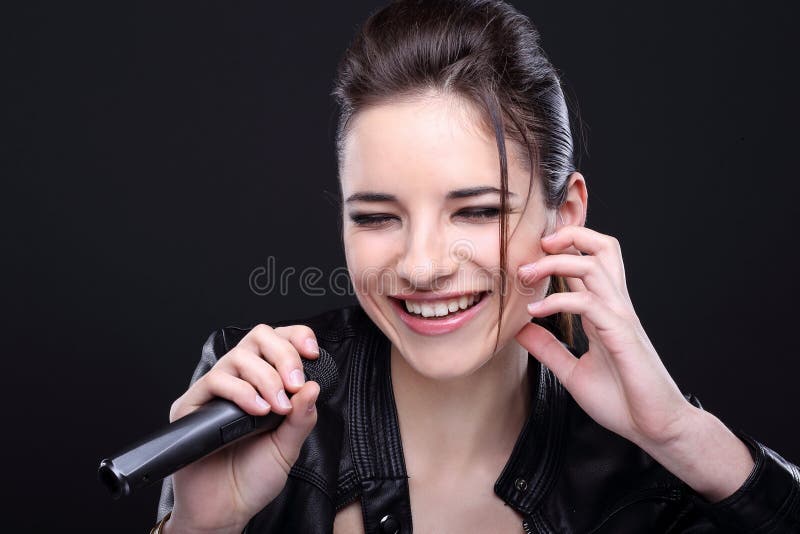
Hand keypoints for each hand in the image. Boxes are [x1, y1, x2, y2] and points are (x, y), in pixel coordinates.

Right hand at [164, 324, 321, 532]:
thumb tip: (313, 386)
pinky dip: (242, 392)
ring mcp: (215, 391)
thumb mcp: (288, 446)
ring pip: (238, 356)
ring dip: (265, 377)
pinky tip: (257, 412)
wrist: (226, 509)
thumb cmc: (254, 477)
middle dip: (283, 355)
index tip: (312, 353)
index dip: (295, 337)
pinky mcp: (191, 405)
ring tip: (276, 407)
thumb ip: (302, 417)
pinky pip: (215, 381)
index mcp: (264, 382)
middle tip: (294, 384)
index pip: (278, 341)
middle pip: (258, 337)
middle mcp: (240, 380)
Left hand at [515, 225, 692, 448]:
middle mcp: (615, 306)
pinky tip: (535, 312)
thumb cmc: (623, 401)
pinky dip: (558, 300)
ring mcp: (620, 317)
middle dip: (567, 236)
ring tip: (526, 275)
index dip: (560, 250)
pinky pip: (588, 303)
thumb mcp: (572, 371)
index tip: (528, 258)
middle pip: (601, 247)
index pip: (588, 263)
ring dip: (555, 262)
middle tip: (532, 250)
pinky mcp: (621, 334)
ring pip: (594, 264)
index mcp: (605, 311)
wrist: (656, 428)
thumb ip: (548, 348)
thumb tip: (519, 329)